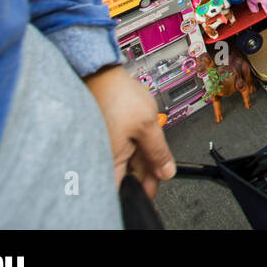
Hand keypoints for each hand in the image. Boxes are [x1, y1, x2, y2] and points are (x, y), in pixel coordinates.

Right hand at [85, 65, 175, 198]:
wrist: (99, 74)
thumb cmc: (117, 96)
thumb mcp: (148, 125)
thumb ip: (159, 152)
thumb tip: (167, 171)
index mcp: (111, 163)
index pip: (127, 191)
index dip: (143, 191)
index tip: (156, 187)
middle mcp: (100, 160)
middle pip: (126, 177)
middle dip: (146, 174)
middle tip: (161, 167)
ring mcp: (101, 149)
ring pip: (124, 163)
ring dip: (140, 160)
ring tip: (152, 148)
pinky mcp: (102, 137)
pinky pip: (118, 150)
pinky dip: (131, 148)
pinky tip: (139, 140)